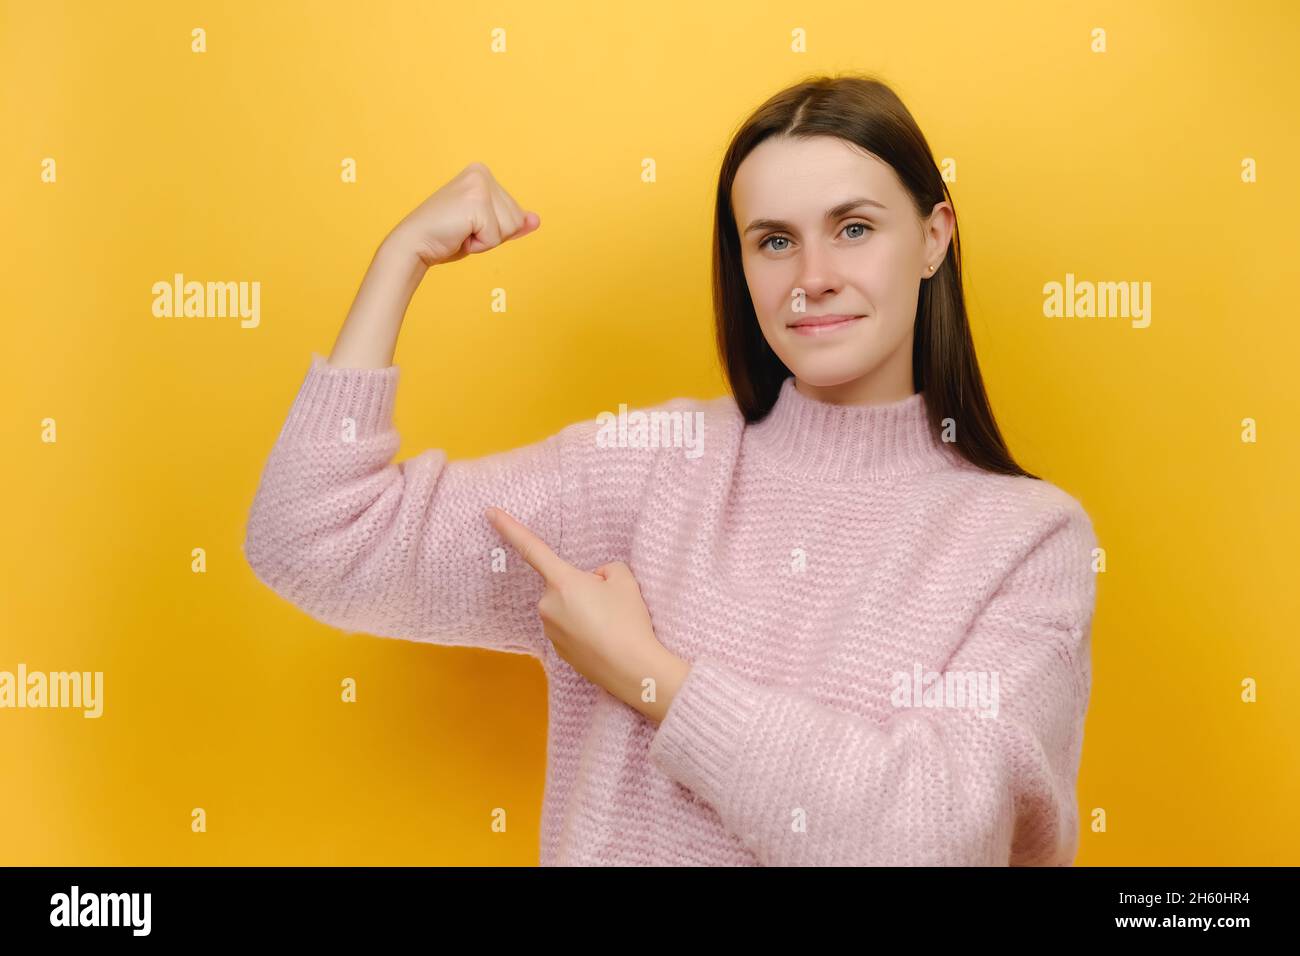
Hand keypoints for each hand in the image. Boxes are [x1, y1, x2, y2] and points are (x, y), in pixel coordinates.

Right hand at [385, 161, 540, 268]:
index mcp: (482, 173)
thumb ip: (511, 223)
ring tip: (460, 231)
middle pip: (516, 219)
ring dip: (486, 239)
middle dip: (492, 234)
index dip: (495, 229)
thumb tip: (536, 220)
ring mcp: (479, 185)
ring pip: (510, 228)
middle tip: (462, 230)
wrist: (414, 245)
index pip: (516, 212)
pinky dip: (479, 245)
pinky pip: (496, 237)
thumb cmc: (446, 237)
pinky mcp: (476, 203)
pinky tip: (458, 234)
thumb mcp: (485, 227)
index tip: (467, 224)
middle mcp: (481, 173)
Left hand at [484, 506, 688, 721]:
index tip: (489, 512)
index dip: (509, 528)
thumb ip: (605, 569)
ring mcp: (550, 630)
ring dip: (583, 609)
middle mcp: (547, 605)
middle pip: (562, 584)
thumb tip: (594, 581)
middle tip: (610, 602)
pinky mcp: (558, 651)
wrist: (633, 669)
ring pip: (566, 607)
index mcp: (561, 582)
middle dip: (582, 587)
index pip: (531, 548)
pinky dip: (584, 629)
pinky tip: (604, 638)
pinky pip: (569, 628)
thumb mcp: (624, 579)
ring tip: (610, 623)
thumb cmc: (628, 621)